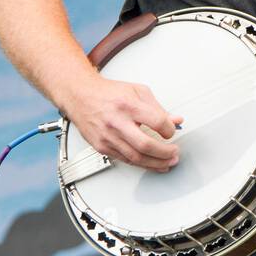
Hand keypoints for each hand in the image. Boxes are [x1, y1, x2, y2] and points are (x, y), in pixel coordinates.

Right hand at [62, 77, 183, 171]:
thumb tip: (176, 120)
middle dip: (165, 153)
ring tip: (167, 163)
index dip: (169, 130)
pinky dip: (141, 164)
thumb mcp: (138, 91)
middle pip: (146, 144)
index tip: (172, 132)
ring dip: (155, 164)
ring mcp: (107, 136)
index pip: (157, 122)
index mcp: (128, 105)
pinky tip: (151, 163)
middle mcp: (117, 122)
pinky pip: (125, 160)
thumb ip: (158, 108)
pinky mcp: (101, 146)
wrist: (80, 96)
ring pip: (136, 157)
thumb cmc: (108, 93)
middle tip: (174, 153)